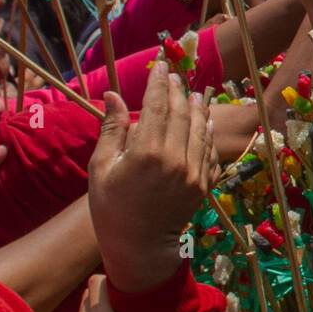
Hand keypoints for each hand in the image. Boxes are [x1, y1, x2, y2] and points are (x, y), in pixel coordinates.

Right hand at [88, 65, 215, 293]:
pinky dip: (208, 133)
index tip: (160, 66)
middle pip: (181, 113)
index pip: (156, 106)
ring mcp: (194, 173)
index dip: (158, 82)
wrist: (138, 245)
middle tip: (174, 75)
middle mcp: (175, 159)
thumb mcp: (102, 167)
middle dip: (178, 90)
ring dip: (198, 108)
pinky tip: (205, 122)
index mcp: (146, 153)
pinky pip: (210, 151)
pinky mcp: (204, 184)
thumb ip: (111, 128)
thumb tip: (112, 94)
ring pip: (200, 129)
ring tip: (193, 93)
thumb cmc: (111, 206)